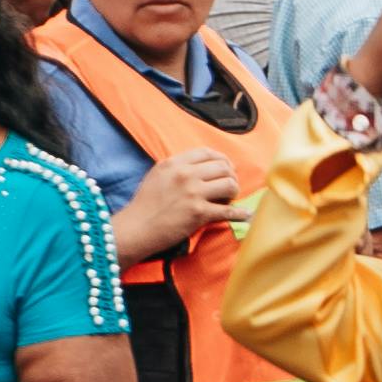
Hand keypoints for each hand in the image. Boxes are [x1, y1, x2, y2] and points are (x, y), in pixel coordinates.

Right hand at [113, 145, 242, 257]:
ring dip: (234, 192)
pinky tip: (245, 215)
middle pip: (223, 167)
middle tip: (229, 187)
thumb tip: (202, 167)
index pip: (207, 153)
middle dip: (230, 176)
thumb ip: (178, 168)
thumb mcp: (157, 176)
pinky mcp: (199, 213)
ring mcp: (193, 193)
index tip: (226, 168)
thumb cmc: (144, 205)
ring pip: (230, 184)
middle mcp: (185, 175)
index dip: (221, 159)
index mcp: (174, 163)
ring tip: (228, 199)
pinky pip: (229, 210)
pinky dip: (240, 214)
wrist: (135, 229)